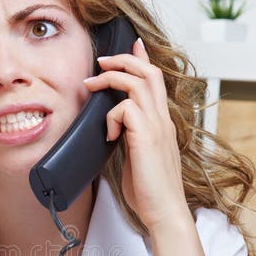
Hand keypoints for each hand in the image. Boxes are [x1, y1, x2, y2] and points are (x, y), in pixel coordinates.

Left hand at [84, 38, 189, 232]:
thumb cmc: (150, 191)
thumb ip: (131, 139)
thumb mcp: (138, 158)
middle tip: (101, 61)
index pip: (155, 81)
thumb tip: (113, 130)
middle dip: (124, 59)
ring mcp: (157, 126)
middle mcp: (163, 120)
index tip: (132, 43)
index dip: (143, 59)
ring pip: (137, 82)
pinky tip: (109, 135)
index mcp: (162, 124)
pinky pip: (125, 108)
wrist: (165, 212)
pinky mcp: (146, 137)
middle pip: (149, 72)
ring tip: (91, 84)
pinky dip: (111, 116)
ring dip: (111, 78)